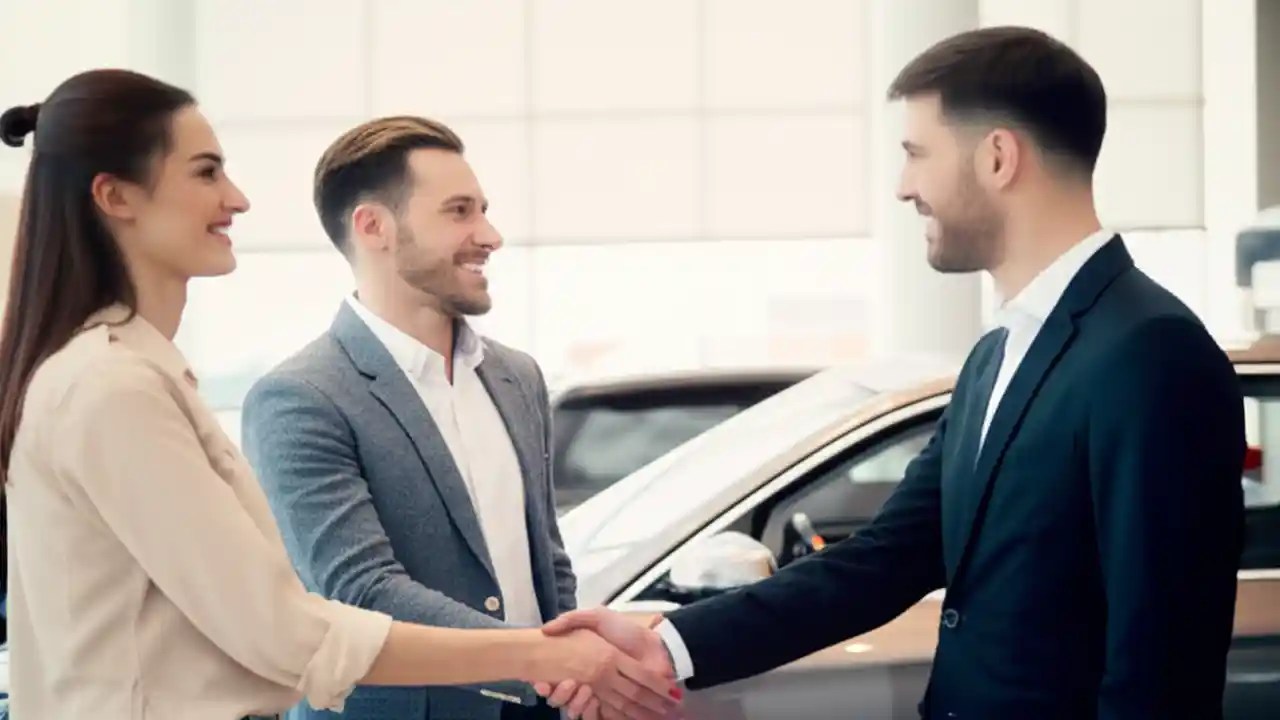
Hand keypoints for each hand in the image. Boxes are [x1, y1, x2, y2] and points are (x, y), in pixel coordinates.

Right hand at [524, 626, 677, 719]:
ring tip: (580, 689)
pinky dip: (591, 712)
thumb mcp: (596, 617)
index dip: (543, 685)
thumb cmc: (626, 631)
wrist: (656, 646)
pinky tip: (591, 700)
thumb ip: (572, 619)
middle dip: (558, 695)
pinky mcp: (617, 708)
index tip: (538, 683)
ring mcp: (603, 697)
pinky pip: (600, 716)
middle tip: (562, 684)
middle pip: (564, 698)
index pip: (556, 679)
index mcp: (583, 664)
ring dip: (574, 703)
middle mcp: (589, 683)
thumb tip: (545, 629)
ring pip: (579, 709)